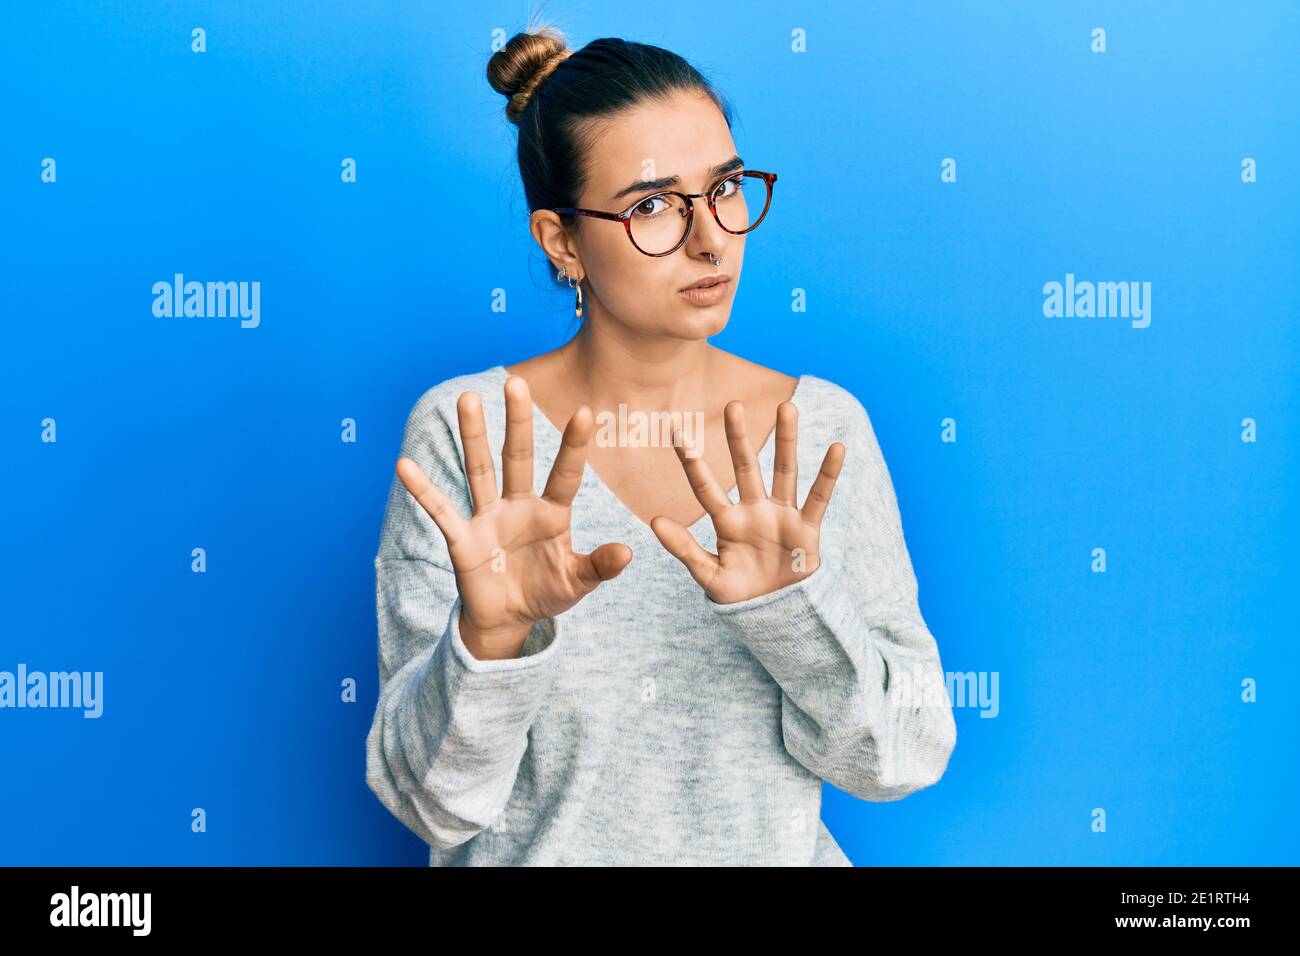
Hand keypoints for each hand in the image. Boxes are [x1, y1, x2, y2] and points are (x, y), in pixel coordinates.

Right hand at [396, 376, 632, 658]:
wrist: (508, 619)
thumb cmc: (546, 593)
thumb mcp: (577, 583)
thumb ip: (599, 567)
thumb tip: (628, 553)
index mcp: (552, 513)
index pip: (566, 474)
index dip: (574, 446)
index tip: (586, 411)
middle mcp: (519, 506)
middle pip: (519, 457)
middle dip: (518, 421)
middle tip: (516, 381)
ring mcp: (488, 518)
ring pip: (480, 469)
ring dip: (473, 435)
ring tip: (467, 398)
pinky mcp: (462, 538)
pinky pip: (440, 510)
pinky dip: (423, 490)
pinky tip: (405, 465)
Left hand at [650, 401, 844, 604]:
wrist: (776, 616)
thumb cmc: (740, 596)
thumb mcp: (709, 577)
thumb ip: (684, 549)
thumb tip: (654, 521)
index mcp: (727, 523)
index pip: (705, 488)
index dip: (692, 463)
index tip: (678, 432)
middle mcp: (754, 511)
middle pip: (746, 468)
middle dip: (739, 438)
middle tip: (732, 405)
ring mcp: (781, 516)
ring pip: (783, 471)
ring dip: (786, 440)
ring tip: (786, 406)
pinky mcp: (807, 529)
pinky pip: (818, 498)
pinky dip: (828, 474)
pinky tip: (836, 448)